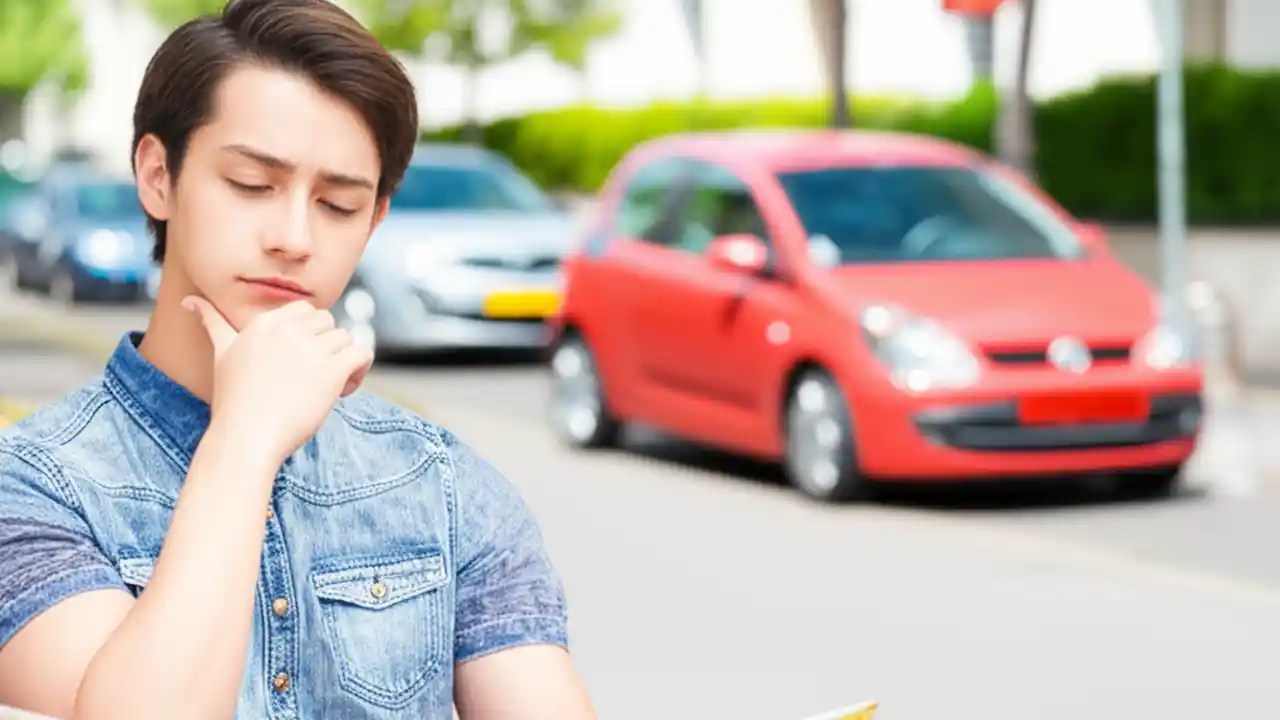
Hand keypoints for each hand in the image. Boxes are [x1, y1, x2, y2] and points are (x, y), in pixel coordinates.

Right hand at [184, 296, 373, 463]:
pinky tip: (343, 391)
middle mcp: (289, 330)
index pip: (305, 310)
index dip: (309, 335)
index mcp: (265, 323)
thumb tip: (190, 301)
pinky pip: (362, 353)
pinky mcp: (332, 369)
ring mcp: (311, 348)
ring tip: (327, 389)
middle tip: (314, 377)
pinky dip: (360, 370)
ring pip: (346, 338)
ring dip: (343, 362)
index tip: (300, 362)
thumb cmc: (234, 402)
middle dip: (327, 346)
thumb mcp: (221, 354)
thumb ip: (212, 323)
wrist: (245, 438)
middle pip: (328, 321)